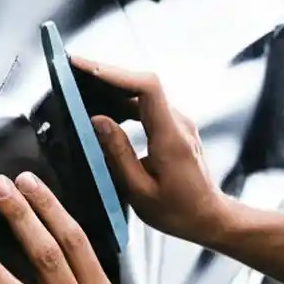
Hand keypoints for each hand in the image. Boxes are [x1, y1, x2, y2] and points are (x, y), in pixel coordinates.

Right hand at [72, 57, 236, 246]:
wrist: (209, 217)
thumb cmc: (177, 211)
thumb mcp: (140, 191)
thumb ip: (118, 154)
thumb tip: (97, 121)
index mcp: (170, 137)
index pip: (147, 88)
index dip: (115, 74)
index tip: (84, 67)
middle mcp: (178, 122)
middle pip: (143, 83)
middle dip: (107, 74)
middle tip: (73, 69)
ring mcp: (178, 122)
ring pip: (144, 92)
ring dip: (113, 86)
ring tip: (82, 85)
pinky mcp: (173, 127)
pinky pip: (147, 104)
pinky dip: (123, 100)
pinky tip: (104, 107)